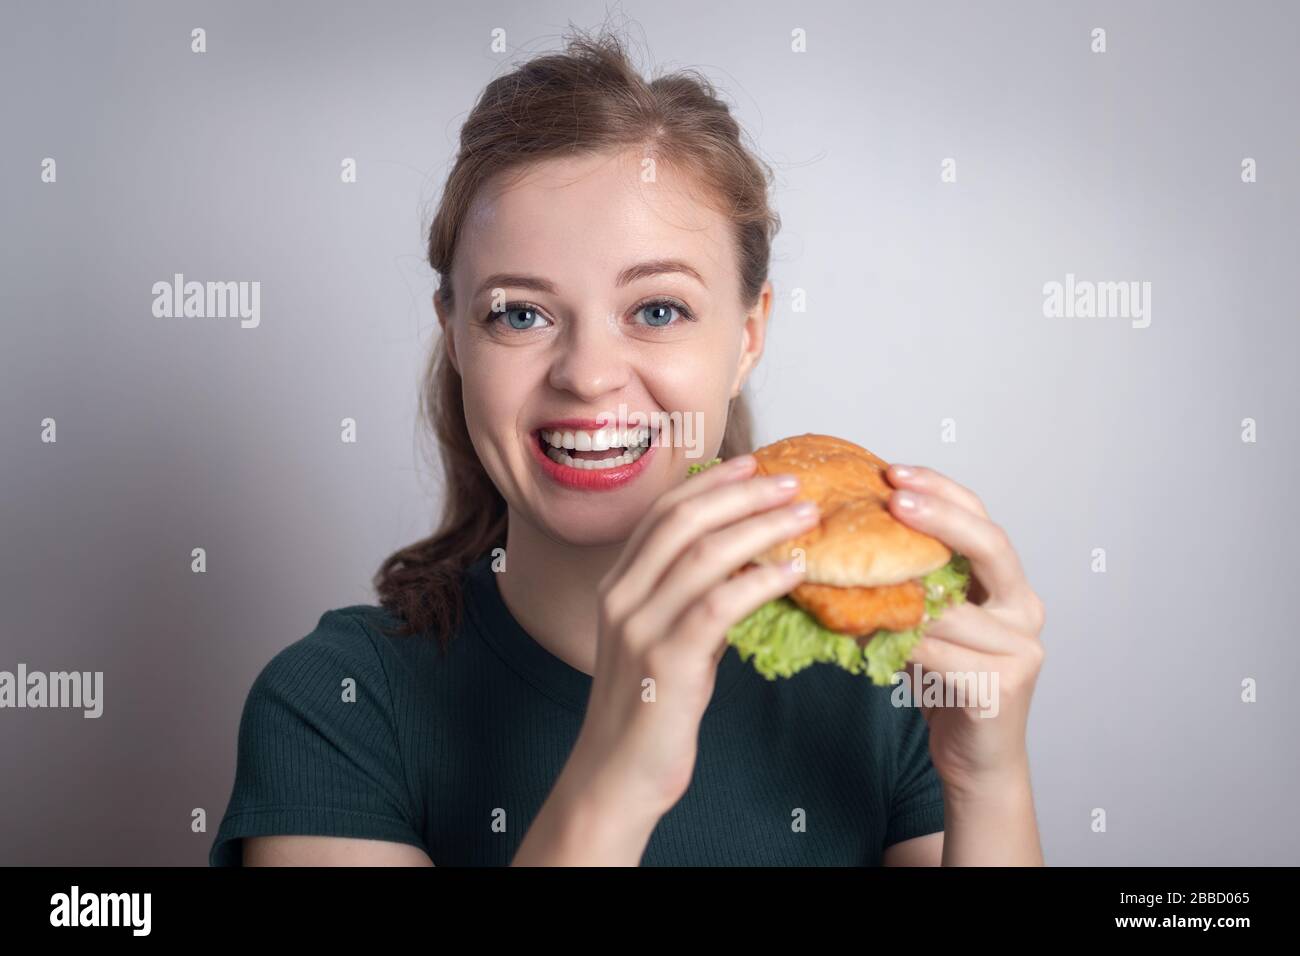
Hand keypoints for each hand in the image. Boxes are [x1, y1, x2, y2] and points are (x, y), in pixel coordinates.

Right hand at [568, 454, 817, 817]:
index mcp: (618, 585)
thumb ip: (695, 603)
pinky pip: (718, 606)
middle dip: (741, 494)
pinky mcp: (665, 663)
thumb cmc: (648, 711)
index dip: (709, 483)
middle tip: (791, 482)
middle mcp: (621, 596)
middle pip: (683, 521)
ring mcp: (639, 628)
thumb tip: (750, 570)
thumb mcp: (666, 642)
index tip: (752, 463)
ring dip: (761, 528)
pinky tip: (793, 571)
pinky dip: (759, 581)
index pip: (663, 513)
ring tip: (806, 517)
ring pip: (703, 555)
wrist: (615, 777)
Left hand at [884, 464, 1045, 797]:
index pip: (982, 522)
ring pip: (949, 606)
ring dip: (898, 590)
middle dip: (940, 516)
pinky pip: (936, 653)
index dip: (942, 493)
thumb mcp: (930, 623)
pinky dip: (896, 640)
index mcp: (1010, 586)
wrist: (976, 760)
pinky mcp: (1001, 687)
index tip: (895, 474)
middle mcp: (1024, 610)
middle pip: (989, 546)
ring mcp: (1021, 649)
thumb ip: (914, 586)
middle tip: (892, 497)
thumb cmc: (947, 684)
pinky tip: (862, 631)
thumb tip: (852, 538)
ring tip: (849, 569)